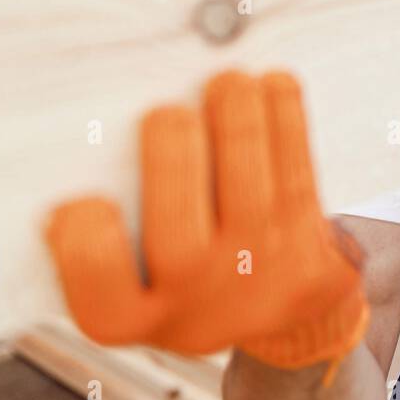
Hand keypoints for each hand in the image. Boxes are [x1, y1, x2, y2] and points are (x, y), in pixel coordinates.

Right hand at [45, 70, 368, 386]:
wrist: (287, 318)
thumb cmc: (192, 268)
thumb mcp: (136, 272)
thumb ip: (113, 219)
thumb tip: (103, 123)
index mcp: (130, 315)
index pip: (97, 287)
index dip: (85, 239)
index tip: (88, 196)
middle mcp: (196, 309)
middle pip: (178, 237)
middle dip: (172, 158)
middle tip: (168, 113)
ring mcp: (259, 287)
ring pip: (248, 194)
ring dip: (238, 123)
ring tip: (229, 82)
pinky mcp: (314, 265)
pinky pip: (299, 179)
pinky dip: (286, 122)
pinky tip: (274, 87)